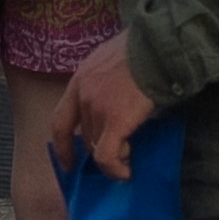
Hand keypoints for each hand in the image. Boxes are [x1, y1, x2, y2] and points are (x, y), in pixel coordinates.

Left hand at [57, 39, 158, 180]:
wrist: (157, 46)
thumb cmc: (142, 48)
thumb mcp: (111, 59)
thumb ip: (104, 80)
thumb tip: (113, 101)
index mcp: (81, 79)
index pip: (61, 120)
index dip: (63, 145)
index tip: (69, 163)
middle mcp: (83, 95)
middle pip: (85, 136)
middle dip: (98, 149)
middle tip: (116, 155)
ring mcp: (97, 108)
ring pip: (97, 147)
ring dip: (113, 156)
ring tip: (129, 154)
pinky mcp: (115, 121)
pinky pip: (107, 156)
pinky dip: (115, 169)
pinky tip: (126, 173)